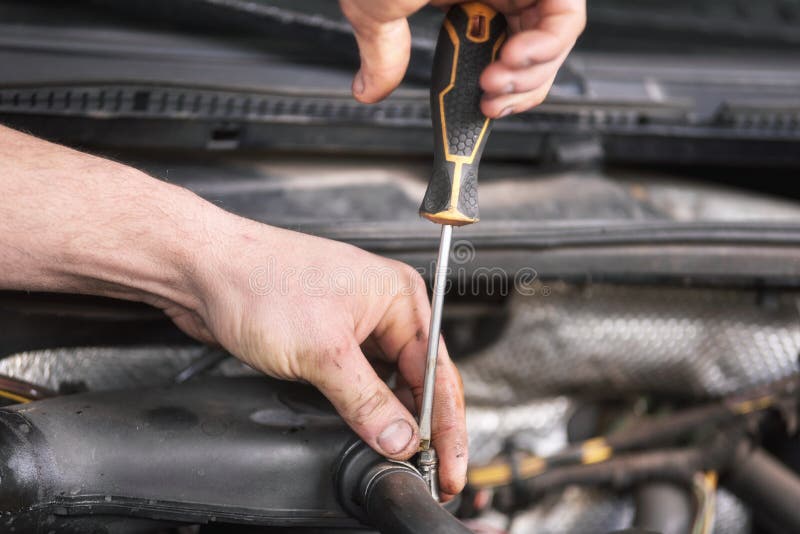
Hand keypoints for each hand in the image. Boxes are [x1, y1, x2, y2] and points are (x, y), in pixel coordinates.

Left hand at [184, 217, 467, 499]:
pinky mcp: (326, 341)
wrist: (203, 270)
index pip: (437, 370)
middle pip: (418, 379)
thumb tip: (399, 438)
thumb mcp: (322, 351)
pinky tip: (368, 431)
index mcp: (398, 296)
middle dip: (424, 425)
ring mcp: (353, 325)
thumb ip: (366, 401)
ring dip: (393, 419)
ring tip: (400, 455)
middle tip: (432, 469)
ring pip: (387, 383)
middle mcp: (382, 309)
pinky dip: (365, 409)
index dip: (446, 423)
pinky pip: (358, 382)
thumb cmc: (258, 279)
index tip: (449, 463)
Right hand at [339, 0, 585, 116]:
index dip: (501, 87)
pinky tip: (513, 59)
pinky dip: (547, 47)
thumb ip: (382, 54)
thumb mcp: (374, 13)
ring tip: (496, 83)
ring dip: (530, 75)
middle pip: (535, 49)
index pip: (501, 48)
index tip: (484, 106)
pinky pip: (566, 16)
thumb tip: (368, 88)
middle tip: (490, 102)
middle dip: (517, 88)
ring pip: (555, 38)